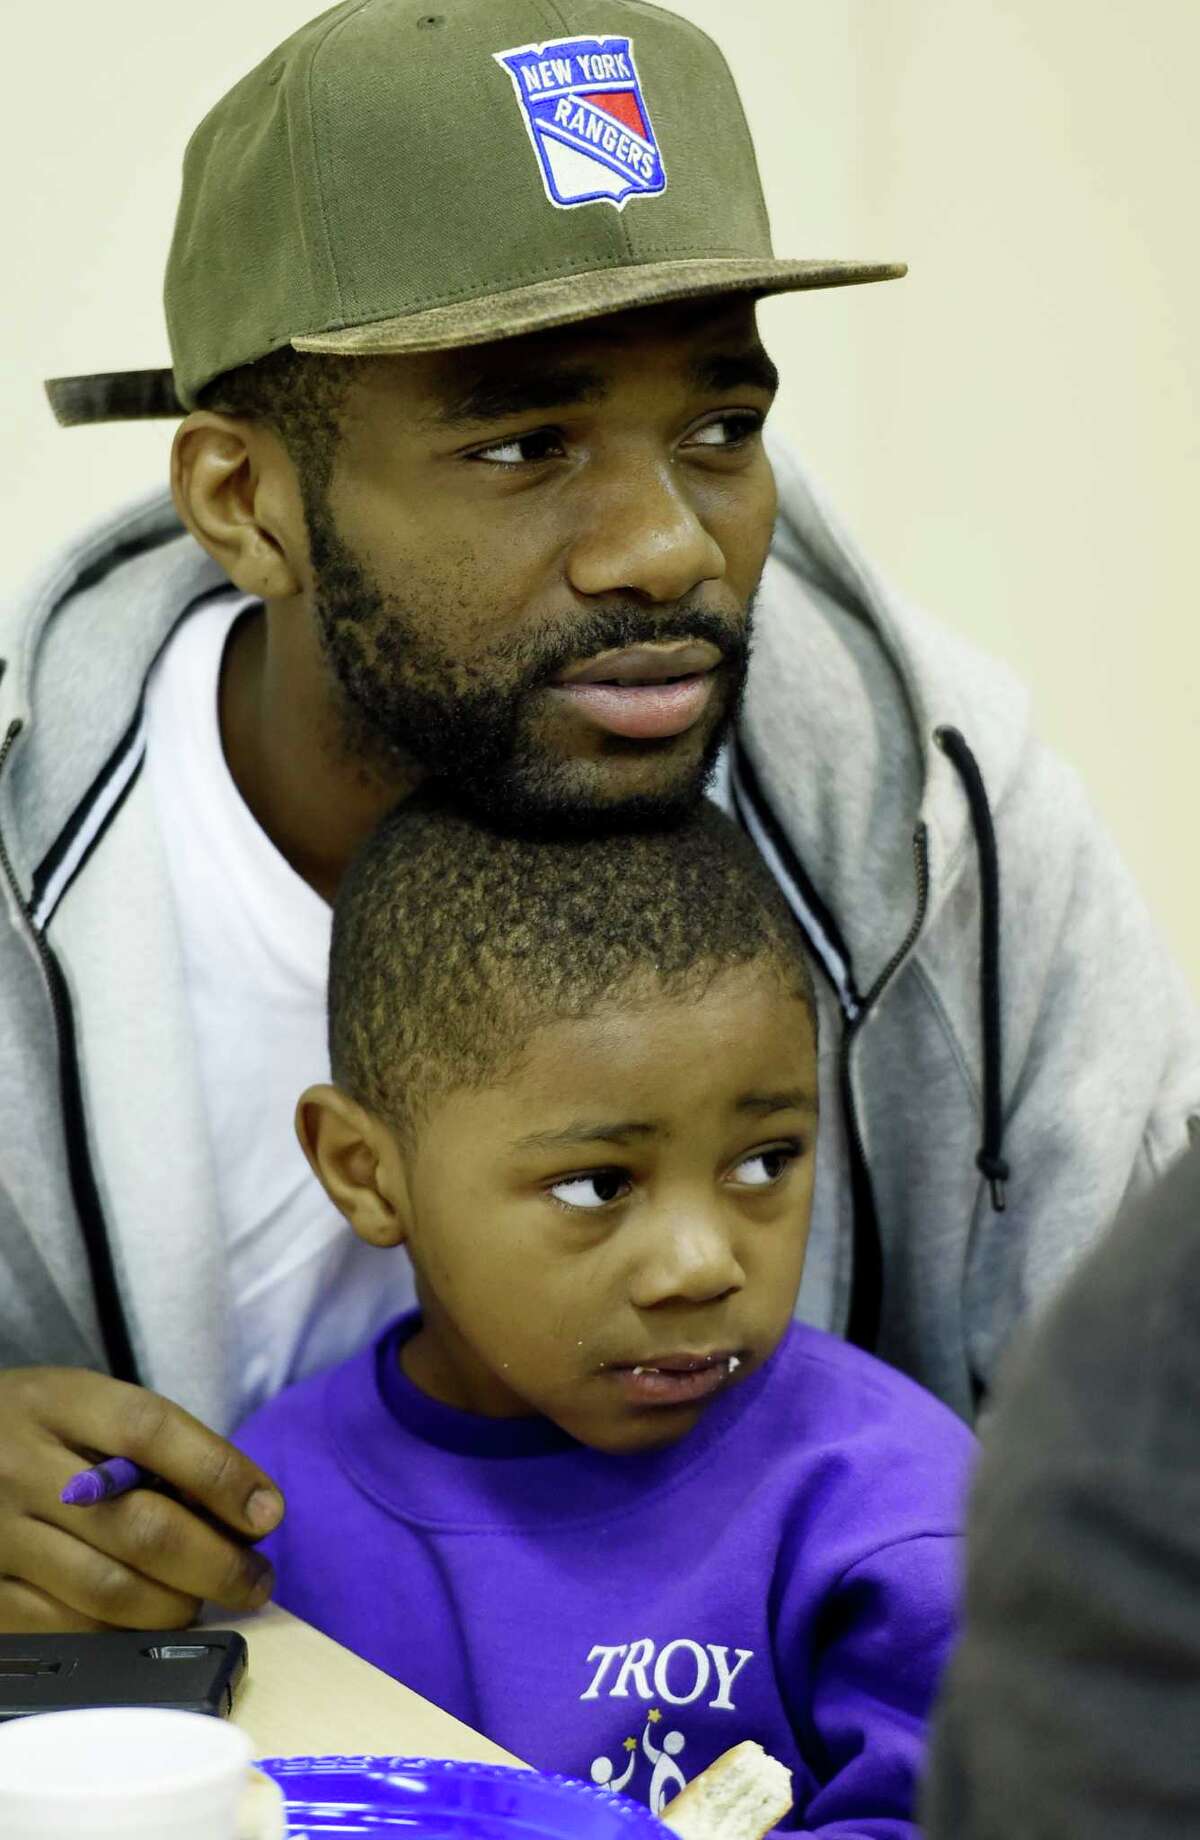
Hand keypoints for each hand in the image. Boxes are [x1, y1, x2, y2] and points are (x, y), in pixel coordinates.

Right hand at [0, 1367, 283, 1630]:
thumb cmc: (33, 1432)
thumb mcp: (83, 1408)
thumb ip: (154, 1447)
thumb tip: (245, 1510)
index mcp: (55, 1402)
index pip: (150, 1431)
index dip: (220, 1473)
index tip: (269, 1512)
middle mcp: (19, 1467)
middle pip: (140, 1526)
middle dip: (218, 1562)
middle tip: (257, 1579)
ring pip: (109, 1590)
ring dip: (177, 1605)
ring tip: (206, 1601)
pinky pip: (66, 1628)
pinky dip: (120, 1633)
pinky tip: (145, 1622)